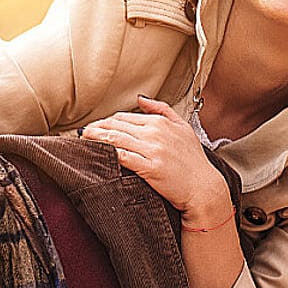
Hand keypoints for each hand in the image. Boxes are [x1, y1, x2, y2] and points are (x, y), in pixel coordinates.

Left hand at [81, 95, 230, 222]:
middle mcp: (155, 133)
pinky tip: (97, 154)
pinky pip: (123, 157)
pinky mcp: (150, 168)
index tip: (96, 127)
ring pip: (116, 139)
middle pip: (116, 126)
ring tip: (83, 139)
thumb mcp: (183, 128)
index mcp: (161, 122)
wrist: (204, 188)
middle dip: (96, 128)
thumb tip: (140, 98)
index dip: (107, 122)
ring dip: (96, 138)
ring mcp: (153, 150)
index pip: (124, 117)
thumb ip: (161, 109)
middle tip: (83, 132)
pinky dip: (108, 153)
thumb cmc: (194, 161)